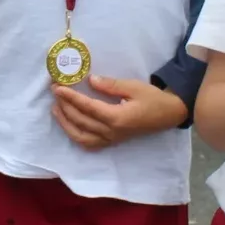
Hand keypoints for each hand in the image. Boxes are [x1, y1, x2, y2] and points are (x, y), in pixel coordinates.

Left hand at [51, 75, 187, 150]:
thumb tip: (90, 80)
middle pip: (81, 121)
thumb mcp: (133, 86)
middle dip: (65, 106)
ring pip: (81, 137)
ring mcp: (112, 139)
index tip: (58, 87)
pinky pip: (90, 144)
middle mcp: (112, 132)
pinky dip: (76, 136)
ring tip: (56, 109)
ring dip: (66, 123)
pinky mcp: (113, 141)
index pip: (87, 107)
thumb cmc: (153, 98)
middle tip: (55, 92)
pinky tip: (69, 125)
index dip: (70, 97)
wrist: (169, 114)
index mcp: (117, 118)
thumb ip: (110, 85)